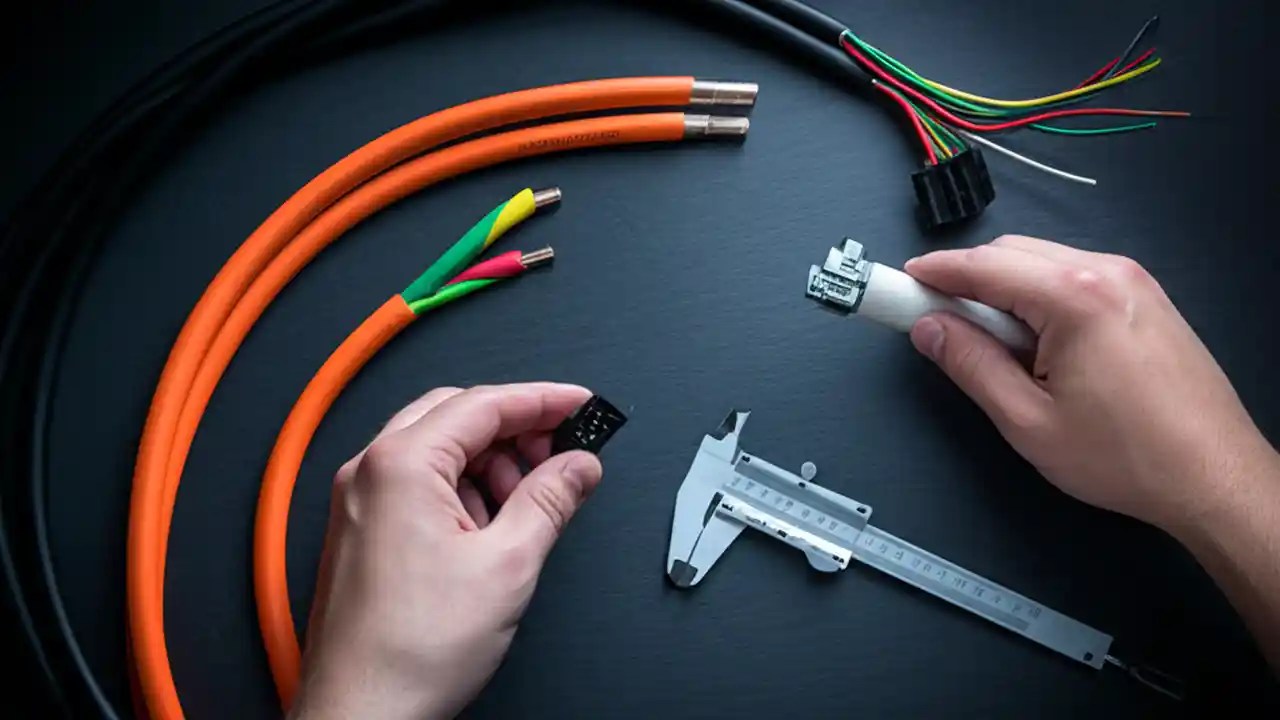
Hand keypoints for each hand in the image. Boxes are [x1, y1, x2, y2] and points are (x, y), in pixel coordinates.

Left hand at [289, 383, 603, 719]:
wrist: (361, 713)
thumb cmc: (410, 650)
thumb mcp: (508, 564)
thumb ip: (550, 501)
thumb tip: (578, 465)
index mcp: (400, 465)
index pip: (483, 404)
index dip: (542, 400)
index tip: (582, 404)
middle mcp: (369, 472)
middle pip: (456, 417)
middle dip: (515, 430)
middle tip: (562, 453)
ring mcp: (360, 501)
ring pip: (438, 451)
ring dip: (490, 464)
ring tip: (528, 504)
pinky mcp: (362, 531)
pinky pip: (419, 485)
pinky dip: (463, 491)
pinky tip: (492, 528)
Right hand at [904, 236, 1272, 535]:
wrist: (1213, 477)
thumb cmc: (1126, 457)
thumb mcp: (1027, 420)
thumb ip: (971, 365)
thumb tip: (929, 329)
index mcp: (1076, 296)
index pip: (985, 265)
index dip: (934, 272)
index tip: (899, 283)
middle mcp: (1108, 273)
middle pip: (1013, 254)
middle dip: (967, 281)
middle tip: (934, 321)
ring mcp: (1133, 282)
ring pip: (1044, 263)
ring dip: (1004, 291)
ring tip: (989, 346)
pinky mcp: (1146, 299)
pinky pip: (1075, 279)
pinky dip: (1040, 298)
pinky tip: (1033, 344)